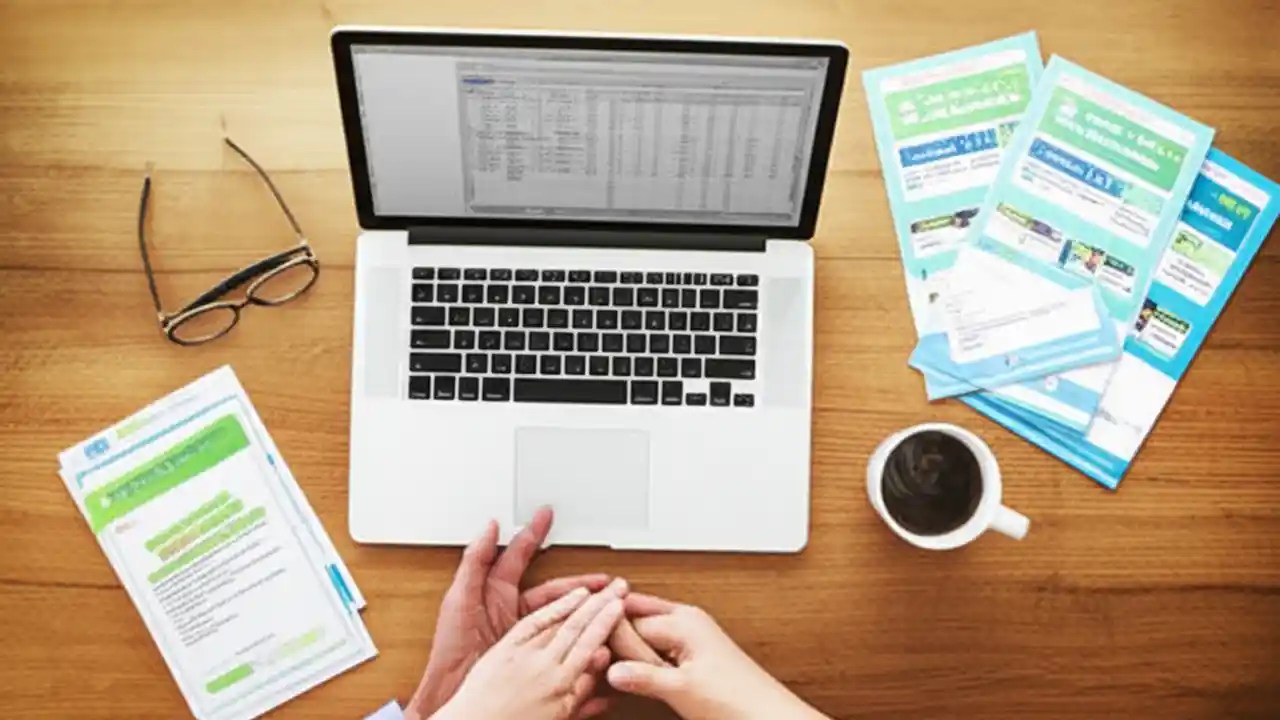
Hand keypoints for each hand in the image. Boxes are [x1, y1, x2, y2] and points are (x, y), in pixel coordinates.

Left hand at [404, 508, 612, 719]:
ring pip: (562, 613)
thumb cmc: (451, 648)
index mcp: (494, 590)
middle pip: (553, 587)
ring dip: (584, 608)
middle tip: (603, 578)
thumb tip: (488, 527)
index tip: (545, 514)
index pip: (519, 555)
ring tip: (608, 604)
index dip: (533, 534)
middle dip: (580, 581)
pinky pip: (560, 640)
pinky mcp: (532, 651)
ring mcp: (524, 629)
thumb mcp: (460, 599)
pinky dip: (579, 636)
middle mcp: (511, 607)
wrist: (451, 691)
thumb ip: (474, 561)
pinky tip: (595, 636)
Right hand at [606, 594, 828, 719]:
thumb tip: (610, 668)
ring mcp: (691, 633)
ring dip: (629, 643)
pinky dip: (644, 652)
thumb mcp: (682, 690)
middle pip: (636, 618)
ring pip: (646, 629)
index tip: (584, 644)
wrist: (769, 715)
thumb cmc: (737, 700)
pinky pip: (658, 641)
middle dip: (615, 632)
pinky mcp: (694, 650)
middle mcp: (687, 620)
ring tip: (608, 658)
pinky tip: (634, 667)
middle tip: (590, 648)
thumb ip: (643, 676)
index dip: (605, 635)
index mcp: (683, 621)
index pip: (629, 620)